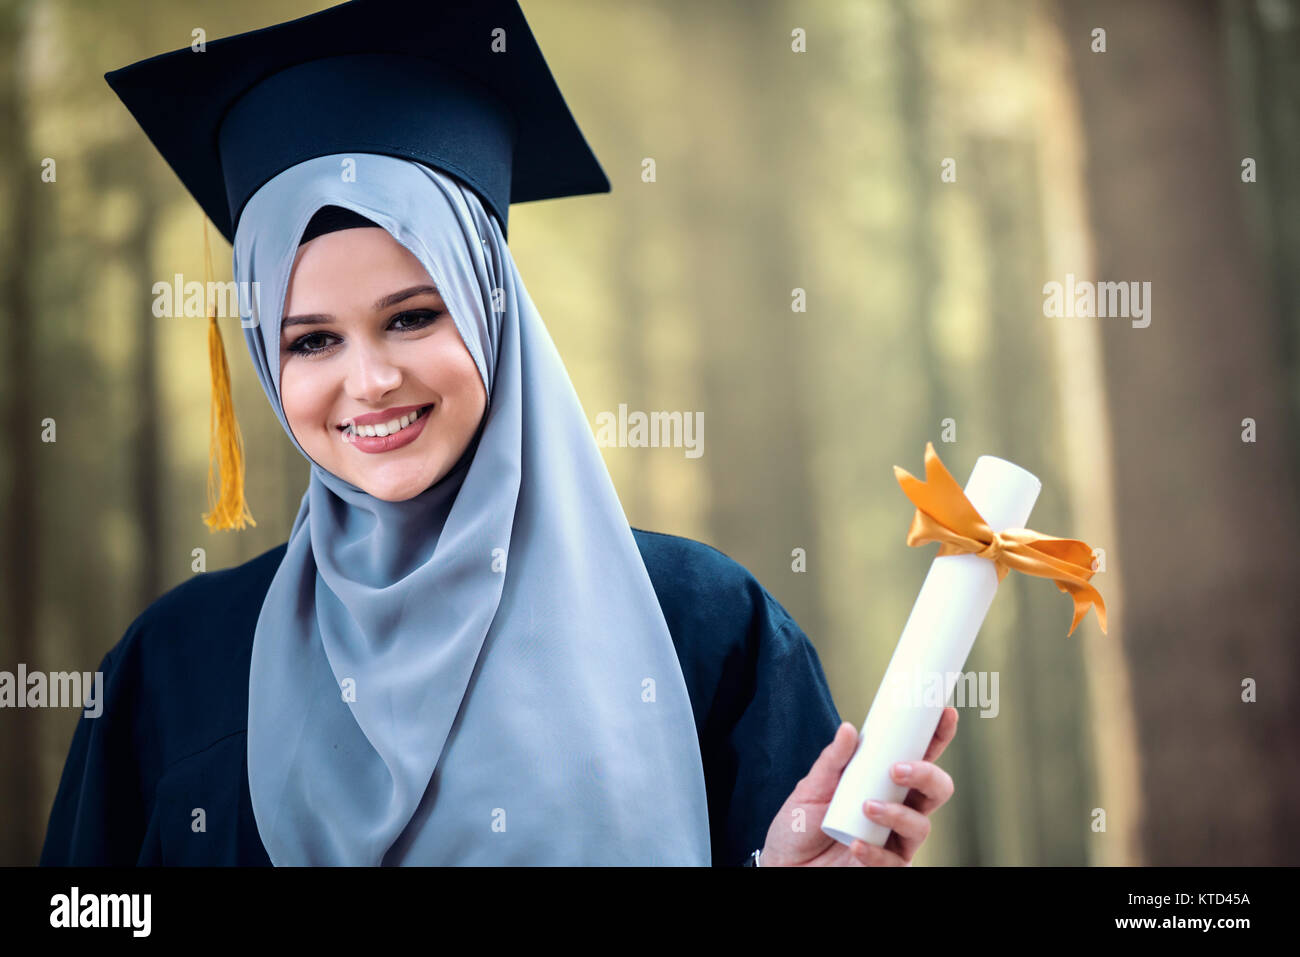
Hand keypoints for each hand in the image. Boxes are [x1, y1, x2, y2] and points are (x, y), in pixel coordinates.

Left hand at [758, 707, 957, 865]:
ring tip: (867, 807)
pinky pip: (895, 862)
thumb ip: (832, 760)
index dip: (937, 736)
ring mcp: (895, 839)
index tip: (945, 713)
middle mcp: (898, 809)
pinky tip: (857, 844)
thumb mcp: (812, 786)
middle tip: (898, 770)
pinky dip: (877, 852)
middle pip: (937, 790)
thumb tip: (849, 729)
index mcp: (885, 782)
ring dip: (897, 814)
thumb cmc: (800, 825)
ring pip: (922, 826)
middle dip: (927, 775)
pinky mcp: (886, 866)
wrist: (785, 865)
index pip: (920, 756)